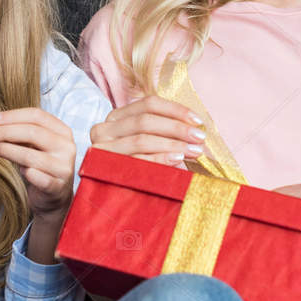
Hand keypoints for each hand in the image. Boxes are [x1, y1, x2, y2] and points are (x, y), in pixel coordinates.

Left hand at [0, 108, 76, 218]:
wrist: (53, 196)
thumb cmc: (40, 166)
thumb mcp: (33, 145)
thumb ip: (18, 134)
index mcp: (62, 131)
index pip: (37, 116)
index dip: (13, 116)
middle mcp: (66, 147)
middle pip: (33, 133)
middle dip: (5, 132)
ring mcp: (63, 167)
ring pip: (30, 155)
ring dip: (6, 150)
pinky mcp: (57, 186)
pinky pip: (35, 177)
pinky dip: (24, 172)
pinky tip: (16, 171)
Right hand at [88, 94, 205, 165]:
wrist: (108, 197)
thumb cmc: (135, 167)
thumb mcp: (148, 144)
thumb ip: (165, 131)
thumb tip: (196, 127)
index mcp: (116, 117)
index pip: (148, 104)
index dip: (175, 110)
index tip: (198, 120)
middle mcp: (104, 129)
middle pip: (145, 121)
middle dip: (177, 128)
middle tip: (200, 138)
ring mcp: (100, 149)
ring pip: (141, 139)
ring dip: (172, 144)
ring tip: (194, 151)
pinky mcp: (102, 168)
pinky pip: (136, 161)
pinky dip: (159, 159)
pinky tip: (177, 159)